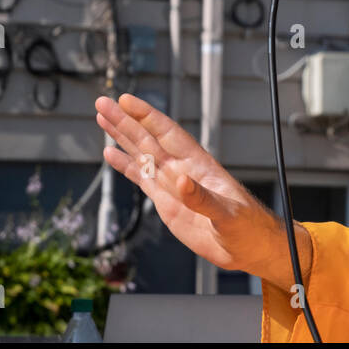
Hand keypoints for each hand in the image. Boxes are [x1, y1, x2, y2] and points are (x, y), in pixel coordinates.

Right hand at [95, 93, 308, 288]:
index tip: (126, 101)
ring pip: (142, 154)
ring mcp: (173, 184)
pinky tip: (110, 152)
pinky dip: (125, 165)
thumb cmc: (246, 226)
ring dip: (122, 136)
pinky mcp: (167, 201)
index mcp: (199, 165)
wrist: (247, 247)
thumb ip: (202, 198)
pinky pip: (141, 178)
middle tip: (102, 102)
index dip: (147, 117)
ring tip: (102, 117)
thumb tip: (180, 180)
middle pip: (148, 139)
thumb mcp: (226, 214)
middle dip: (126, 121)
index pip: (168, 134)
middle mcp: (182, 169)